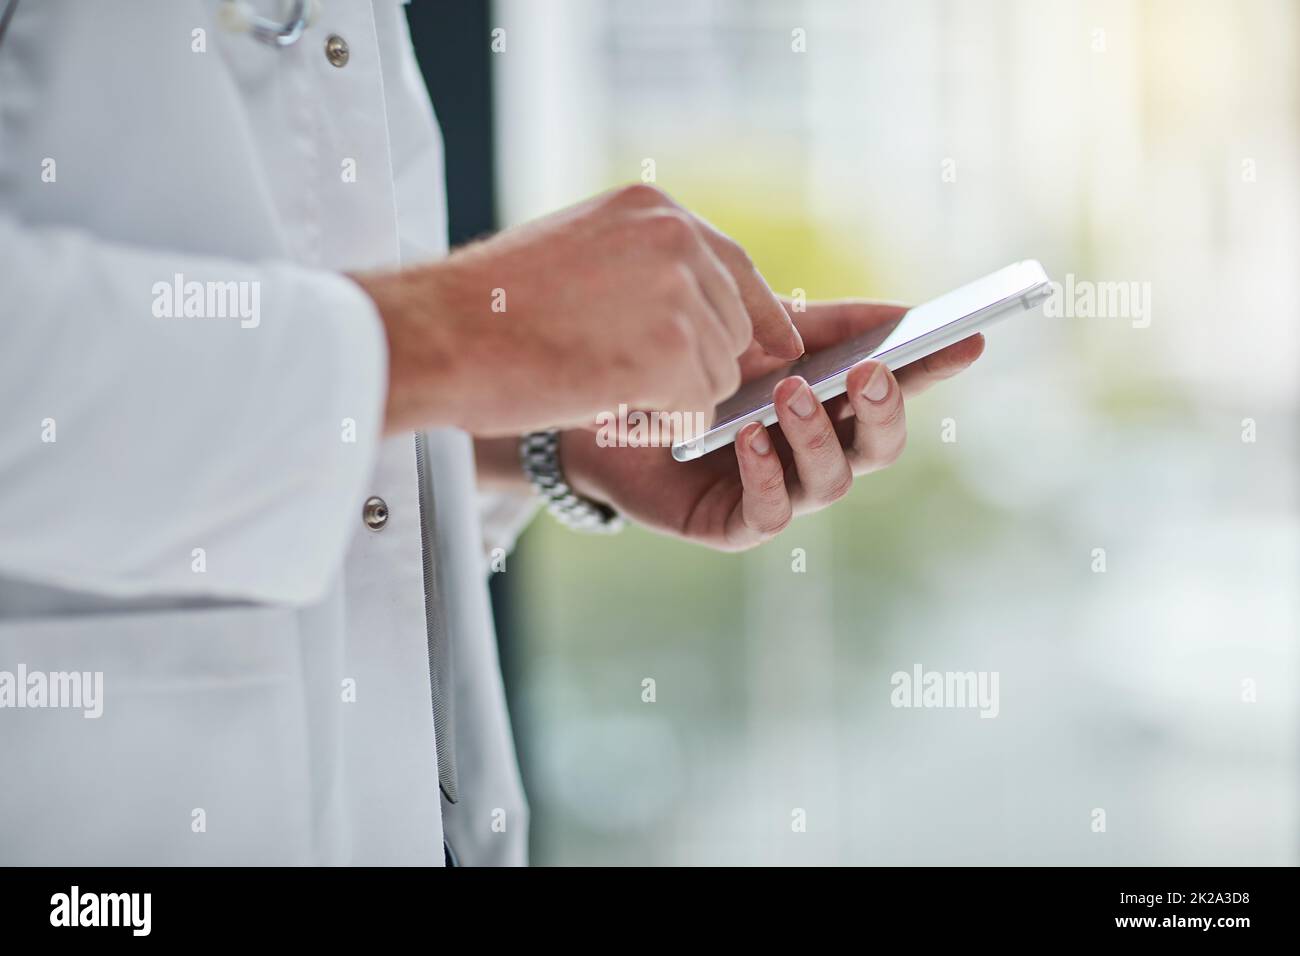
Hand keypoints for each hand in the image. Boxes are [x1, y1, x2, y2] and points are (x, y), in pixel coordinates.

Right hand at [352, 184, 803, 435]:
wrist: (438, 333)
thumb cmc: (486, 307)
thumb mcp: (575, 254)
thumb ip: (640, 270)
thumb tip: (697, 311)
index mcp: (652, 211)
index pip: (734, 267)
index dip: (757, 314)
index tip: (779, 347)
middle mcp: (676, 240)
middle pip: (732, 327)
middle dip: (696, 366)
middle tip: (627, 381)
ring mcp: (679, 293)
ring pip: (717, 374)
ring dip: (670, 397)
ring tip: (598, 386)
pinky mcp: (673, 351)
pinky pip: (698, 409)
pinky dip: (658, 423)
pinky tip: (605, 404)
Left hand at [560, 300, 984, 549]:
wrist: (601, 413)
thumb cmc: (687, 371)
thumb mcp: (755, 334)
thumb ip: (823, 325)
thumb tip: (904, 311)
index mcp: (830, 404)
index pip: (895, 387)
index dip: (934, 368)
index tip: (969, 338)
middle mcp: (815, 453)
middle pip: (878, 445)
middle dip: (884, 411)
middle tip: (874, 373)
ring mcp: (780, 492)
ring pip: (832, 481)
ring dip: (817, 436)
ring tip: (791, 395)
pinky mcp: (735, 525)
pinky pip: (770, 513)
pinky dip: (767, 476)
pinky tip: (749, 438)